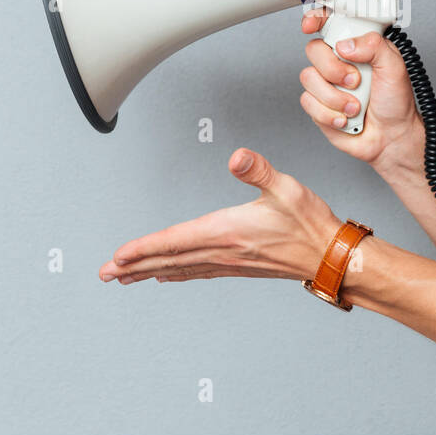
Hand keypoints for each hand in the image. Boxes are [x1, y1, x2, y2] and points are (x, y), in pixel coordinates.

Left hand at [98, 148, 342, 285]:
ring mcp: (229, 262)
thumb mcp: (287, 188)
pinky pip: (197, 272)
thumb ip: (259, 170)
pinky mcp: (238, 266)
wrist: (330, 256)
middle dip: (134, 266)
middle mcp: (223, 251)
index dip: (144, 248)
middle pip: (169, 260)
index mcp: (227, 231)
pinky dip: (177, 274)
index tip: (118, 256)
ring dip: (149, 272)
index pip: (175, 241)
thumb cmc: (310, 222)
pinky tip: (169, 276)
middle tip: (105, 274)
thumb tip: (236, 156)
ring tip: (125, 278)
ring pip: (180, 269)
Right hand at [299, 8, 422, 172]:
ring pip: (308, 78)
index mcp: (356, 47)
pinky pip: (308, 102)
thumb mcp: (395, 67)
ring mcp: (326, 84)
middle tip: (355, 81)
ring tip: (355, 106)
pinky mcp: (318, 106)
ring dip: (335, 97)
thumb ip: (374, 46)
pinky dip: (329, 114)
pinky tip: (345, 118)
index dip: (315, 19)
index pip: (330, 24)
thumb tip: (346, 44)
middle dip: (333, 69)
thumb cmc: (396, 102)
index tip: (310, 25)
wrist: (391, 138)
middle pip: (313, 50)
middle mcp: (338, 62)